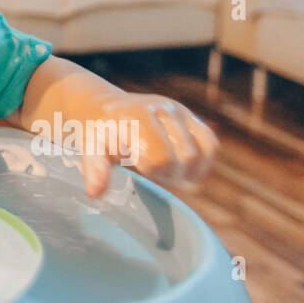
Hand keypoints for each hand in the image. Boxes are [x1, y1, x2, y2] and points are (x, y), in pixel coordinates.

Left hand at [76, 92, 218, 198]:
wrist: (107, 109)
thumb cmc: (99, 134)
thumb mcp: (91, 148)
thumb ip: (96, 169)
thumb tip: (95, 194)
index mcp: (137, 116)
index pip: (162, 156)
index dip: (156, 171)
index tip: (142, 170)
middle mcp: (162, 108)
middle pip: (185, 156)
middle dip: (172, 172)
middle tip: (154, 171)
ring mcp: (179, 111)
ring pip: (203, 152)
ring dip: (188, 170)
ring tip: (167, 169)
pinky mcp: (191, 117)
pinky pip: (212, 144)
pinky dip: (203, 163)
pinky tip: (184, 168)